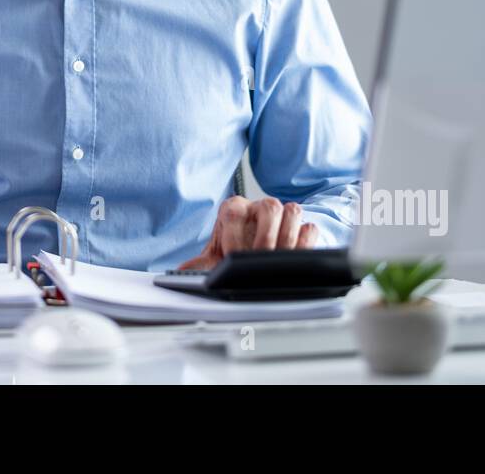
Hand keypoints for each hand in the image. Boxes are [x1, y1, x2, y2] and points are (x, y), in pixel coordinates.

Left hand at [177, 196, 316, 269]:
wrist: (246, 259)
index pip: (235, 209)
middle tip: (259, 257)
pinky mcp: (299, 229)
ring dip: (288, 237)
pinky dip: (305, 243)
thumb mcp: (208, 261)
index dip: (234, 233)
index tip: (231, 255)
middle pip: (270, 206)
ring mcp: (281, 216)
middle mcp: (257, 208)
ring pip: (293, 210)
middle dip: (266, 236)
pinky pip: (310, 227)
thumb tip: (175, 278)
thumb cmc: (226, 256)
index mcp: (233, 208)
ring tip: (279, 259)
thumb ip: (193, 267)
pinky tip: (295, 259)